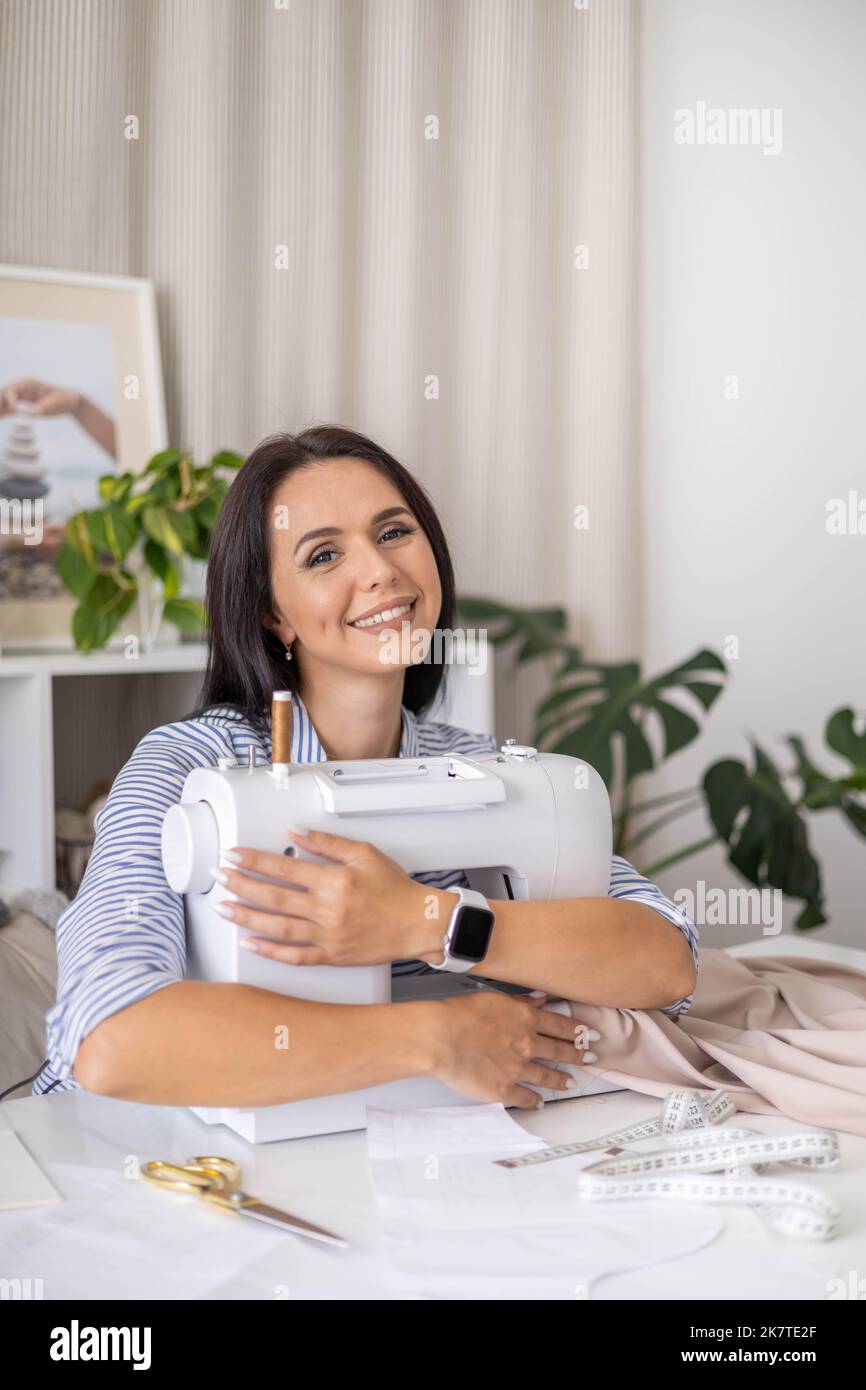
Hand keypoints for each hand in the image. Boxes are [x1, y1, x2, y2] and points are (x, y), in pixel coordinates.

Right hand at [0, 378, 81, 416]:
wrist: (70, 401)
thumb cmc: (64, 399)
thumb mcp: (55, 403)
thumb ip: (43, 407)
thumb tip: (35, 412)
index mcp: (29, 383)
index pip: (13, 389)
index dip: (9, 399)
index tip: (13, 409)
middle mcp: (22, 387)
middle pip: (4, 393)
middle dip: (0, 403)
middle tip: (0, 415)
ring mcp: (21, 395)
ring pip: (4, 400)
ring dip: (1, 408)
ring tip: (0, 418)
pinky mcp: (22, 403)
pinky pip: (9, 407)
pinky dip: (4, 412)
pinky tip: (1, 419)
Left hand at [212, 827, 441, 966]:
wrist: (417, 924)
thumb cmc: (395, 889)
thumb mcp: (364, 853)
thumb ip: (327, 842)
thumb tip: (297, 831)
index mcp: (334, 882)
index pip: (284, 868)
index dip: (254, 860)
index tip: (234, 855)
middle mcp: (327, 910)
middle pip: (273, 897)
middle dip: (240, 885)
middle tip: (220, 876)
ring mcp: (327, 936)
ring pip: (277, 928)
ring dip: (246, 917)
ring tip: (223, 907)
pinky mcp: (331, 955)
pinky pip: (295, 956)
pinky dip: (270, 951)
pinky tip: (251, 942)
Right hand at [426, 991, 599, 1107]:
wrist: (442, 1037)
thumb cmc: (460, 1015)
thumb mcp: (494, 999)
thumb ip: (520, 1002)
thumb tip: (540, 1000)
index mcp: (525, 1019)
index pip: (561, 1026)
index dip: (580, 1031)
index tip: (592, 1034)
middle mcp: (527, 1044)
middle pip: (560, 1051)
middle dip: (579, 1055)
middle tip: (592, 1058)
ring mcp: (517, 1069)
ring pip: (547, 1075)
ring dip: (561, 1079)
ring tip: (570, 1082)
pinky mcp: (504, 1089)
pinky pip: (525, 1097)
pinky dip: (534, 1101)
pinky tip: (539, 1102)